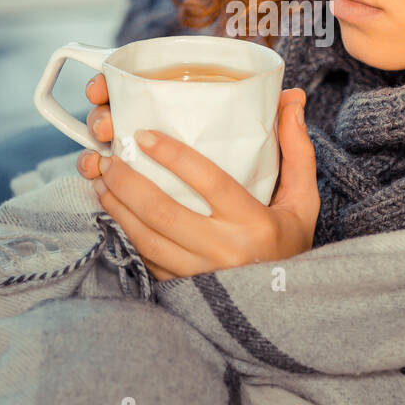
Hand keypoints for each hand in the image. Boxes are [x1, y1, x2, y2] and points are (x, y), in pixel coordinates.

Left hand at [78, 82, 318, 280]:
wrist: (284, 307)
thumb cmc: (290, 245)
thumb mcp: (303, 199)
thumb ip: (297, 149)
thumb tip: (292, 98)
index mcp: (254, 223)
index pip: (209, 182)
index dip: (174, 156)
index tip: (145, 135)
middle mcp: (225, 251)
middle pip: (164, 212)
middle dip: (128, 182)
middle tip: (109, 157)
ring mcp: (200, 274)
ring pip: (146, 239)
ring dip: (117, 207)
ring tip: (102, 181)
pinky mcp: (183, 289)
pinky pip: (146, 260)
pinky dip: (125, 234)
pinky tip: (113, 213)